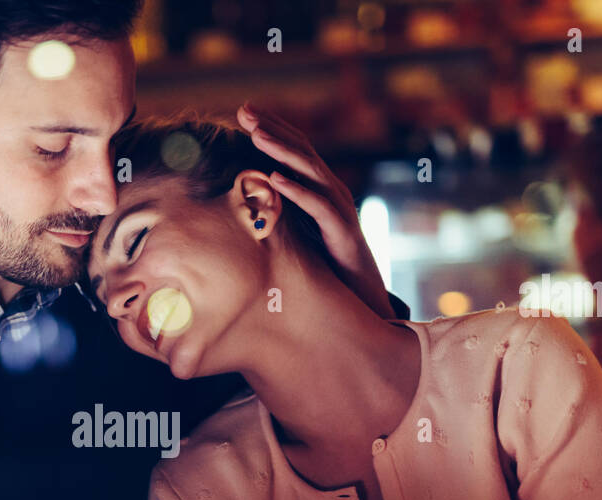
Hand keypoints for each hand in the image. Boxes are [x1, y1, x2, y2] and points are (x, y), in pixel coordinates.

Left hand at [238, 102, 394, 320]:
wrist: (358, 287)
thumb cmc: (326, 257)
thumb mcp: (300, 224)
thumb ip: (282, 204)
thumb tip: (250, 192)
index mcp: (320, 184)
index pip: (295, 147)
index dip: (271, 126)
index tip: (243, 110)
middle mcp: (330, 188)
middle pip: (301, 150)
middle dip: (272, 128)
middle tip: (244, 110)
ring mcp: (337, 205)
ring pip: (309, 171)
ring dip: (281, 151)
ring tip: (257, 135)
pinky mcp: (339, 228)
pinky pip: (316, 205)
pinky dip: (296, 190)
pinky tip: (275, 179)